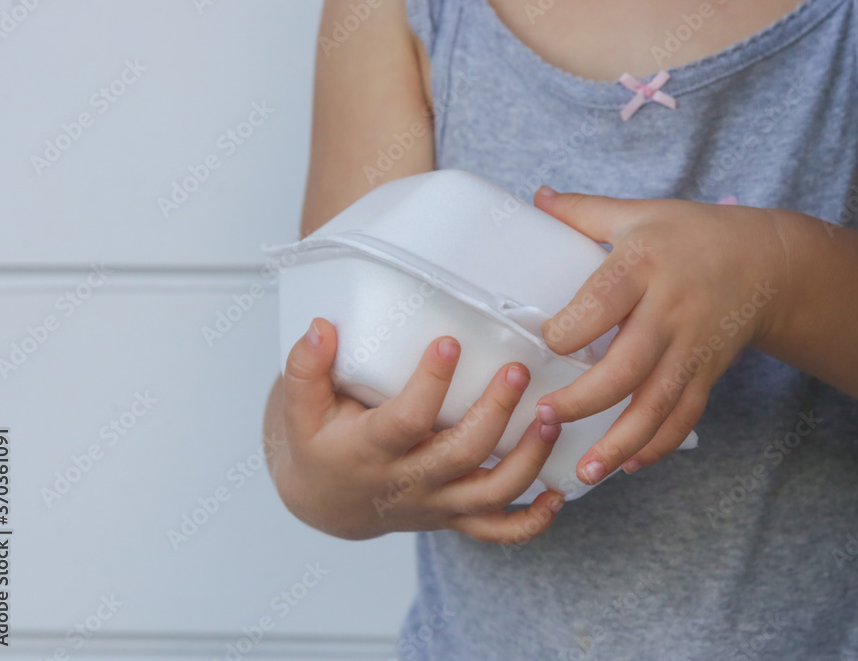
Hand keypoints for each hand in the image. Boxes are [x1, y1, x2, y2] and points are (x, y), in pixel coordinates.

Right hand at [268, 318, 564, 543]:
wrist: (326, 503)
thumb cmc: (318, 446)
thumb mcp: (299, 408)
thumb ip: (306, 366)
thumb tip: (322, 327)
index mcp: (369, 452)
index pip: (406, 420)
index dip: (430, 384)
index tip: (450, 342)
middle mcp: (407, 483)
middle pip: (462, 454)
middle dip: (495, 413)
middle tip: (518, 371)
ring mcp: (436, 503)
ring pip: (491, 492)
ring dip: (528, 459)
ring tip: (550, 417)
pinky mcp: (453, 515)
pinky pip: (498, 530)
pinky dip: (532, 520)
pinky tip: (559, 493)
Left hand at [531, 187, 791, 483]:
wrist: (769, 262)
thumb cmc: (693, 234)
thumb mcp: (641, 212)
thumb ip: (585, 211)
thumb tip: (537, 196)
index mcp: (645, 266)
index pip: (602, 302)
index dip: (568, 329)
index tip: (544, 342)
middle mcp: (670, 311)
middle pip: (628, 366)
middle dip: (584, 401)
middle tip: (544, 417)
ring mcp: (693, 347)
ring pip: (658, 404)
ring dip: (621, 442)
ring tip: (586, 471)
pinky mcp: (708, 372)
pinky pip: (685, 415)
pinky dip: (659, 444)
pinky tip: (629, 465)